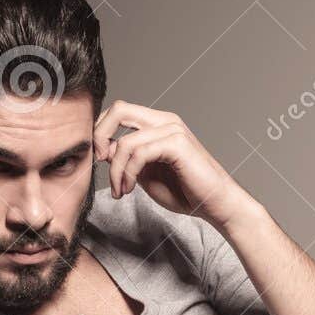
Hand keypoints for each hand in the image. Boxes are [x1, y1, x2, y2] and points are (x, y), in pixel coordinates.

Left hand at [93, 101, 255, 229]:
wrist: (215, 205)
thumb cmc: (185, 191)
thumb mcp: (145, 173)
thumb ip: (127, 158)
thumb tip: (103, 149)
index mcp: (158, 124)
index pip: (119, 112)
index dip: (101, 132)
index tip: (100, 160)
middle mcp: (166, 121)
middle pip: (119, 109)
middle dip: (99, 136)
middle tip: (98, 163)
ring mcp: (173, 130)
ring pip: (125, 142)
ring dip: (116, 170)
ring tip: (120, 190)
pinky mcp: (177, 144)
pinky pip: (139, 153)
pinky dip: (127, 173)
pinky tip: (129, 189)